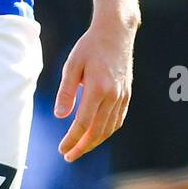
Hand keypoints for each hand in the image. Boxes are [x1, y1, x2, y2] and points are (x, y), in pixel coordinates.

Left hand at [54, 14, 136, 162]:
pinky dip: (107, 131)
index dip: (72, 139)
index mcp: (98, 88)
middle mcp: (113, 95)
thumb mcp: (72, 65)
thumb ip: (66, 92)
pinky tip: (96, 134)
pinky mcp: (127, 95)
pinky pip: (118, 120)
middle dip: (82, 147)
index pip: (83, 123)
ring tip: (80, 148)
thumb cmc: (90, 46)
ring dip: (94, 142)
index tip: (62, 149)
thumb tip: (60, 116)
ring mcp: (122, 96)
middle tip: (68, 156)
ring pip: (109, 128)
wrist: (116, 33)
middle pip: (97, 131)